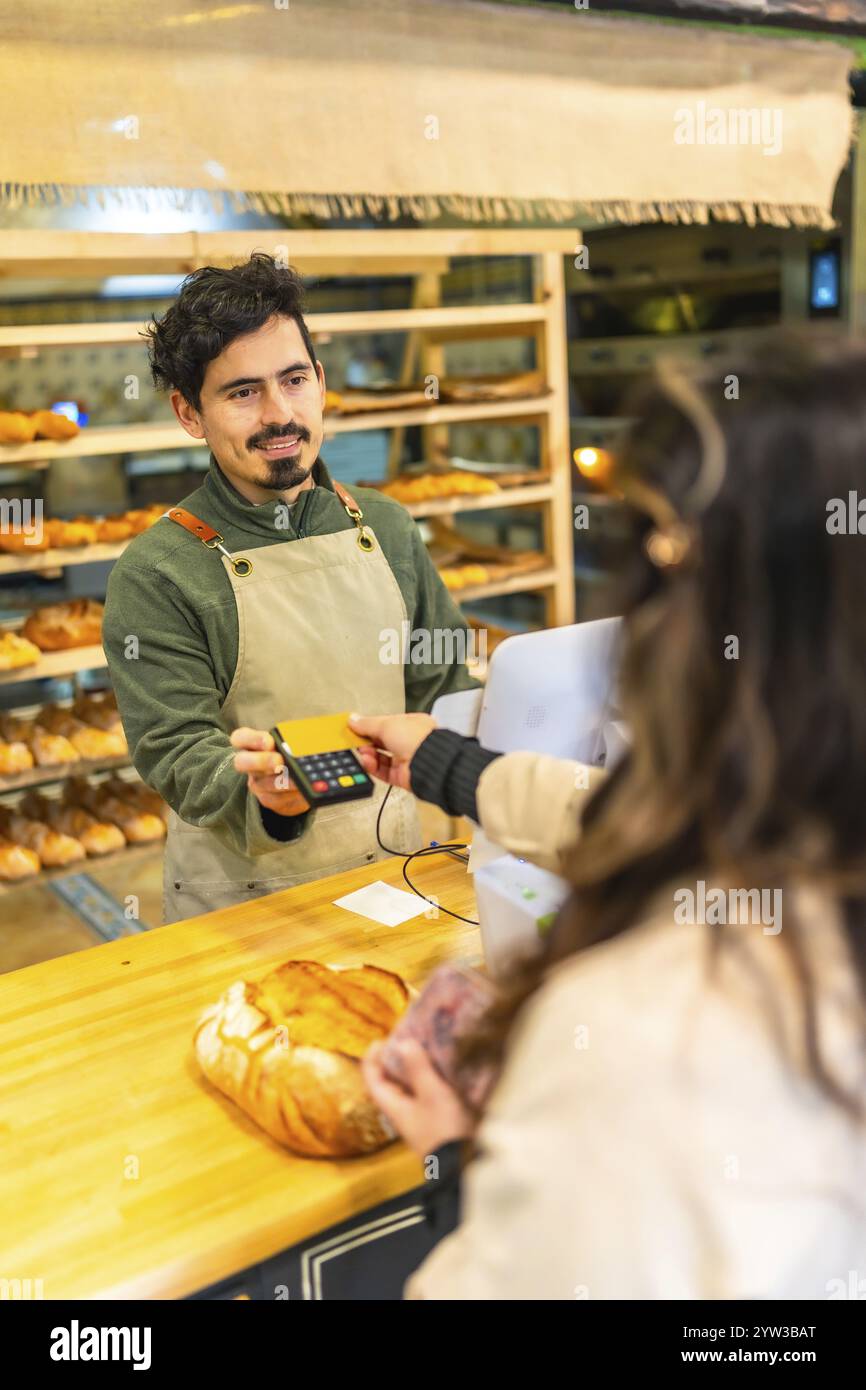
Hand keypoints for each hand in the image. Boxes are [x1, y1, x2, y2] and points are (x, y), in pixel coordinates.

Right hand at [230, 727, 309, 816]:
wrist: (296, 780)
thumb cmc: (292, 754)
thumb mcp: (293, 742)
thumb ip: (295, 739)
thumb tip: (309, 740)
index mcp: (253, 745)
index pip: (240, 738)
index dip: (252, 739)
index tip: (269, 742)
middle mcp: (250, 765)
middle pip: (242, 762)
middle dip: (262, 761)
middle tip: (279, 761)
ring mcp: (258, 784)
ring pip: (265, 784)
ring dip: (283, 782)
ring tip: (299, 780)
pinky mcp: (268, 800)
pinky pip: (278, 799)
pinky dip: (293, 794)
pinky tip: (304, 790)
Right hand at [347, 712, 436, 791]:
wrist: (428, 763)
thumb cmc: (418, 739)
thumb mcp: (387, 724)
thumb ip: (367, 724)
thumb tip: (353, 720)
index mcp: (411, 723)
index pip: (385, 723)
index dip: (369, 725)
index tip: (355, 727)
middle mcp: (409, 742)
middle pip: (381, 741)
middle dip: (366, 741)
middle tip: (353, 740)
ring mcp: (406, 759)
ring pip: (380, 757)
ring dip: (368, 755)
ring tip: (361, 752)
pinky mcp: (401, 776)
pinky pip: (382, 772)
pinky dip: (372, 767)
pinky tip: (366, 761)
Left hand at [362, 1038, 476, 1158]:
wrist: (462, 1164)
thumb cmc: (443, 1127)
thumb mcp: (432, 1094)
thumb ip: (418, 1069)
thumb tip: (402, 1044)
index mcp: (393, 1106)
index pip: (372, 1080)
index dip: (372, 1059)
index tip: (379, 1041)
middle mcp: (402, 1111)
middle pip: (388, 1082)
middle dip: (393, 1060)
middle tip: (405, 1040)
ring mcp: (417, 1116)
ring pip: (407, 1087)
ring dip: (411, 1068)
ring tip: (423, 1049)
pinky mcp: (433, 1119)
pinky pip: (423, 1093)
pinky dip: (427, 1078)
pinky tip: (440, 1070)